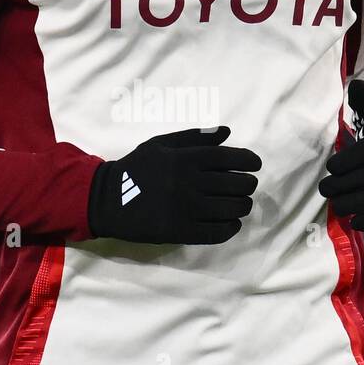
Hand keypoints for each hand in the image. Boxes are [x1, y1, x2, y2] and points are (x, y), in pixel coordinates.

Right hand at [87, 126, 261, 244]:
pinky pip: (217, 232)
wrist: (109, 199)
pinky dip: (231, 228)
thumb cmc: (137, 167)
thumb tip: (226, 132)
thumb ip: (194, 137)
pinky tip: (231, 223)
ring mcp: (186, 209)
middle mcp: (189, 183)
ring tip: (240, 204)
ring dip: (242, 206)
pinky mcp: (181, 231)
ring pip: (232, 209)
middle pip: (237, 185)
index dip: (249, 161)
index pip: (231, 158)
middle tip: (246, 186)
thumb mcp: (161, 144)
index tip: (255, 165)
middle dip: (248, 185)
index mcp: (186, 158)